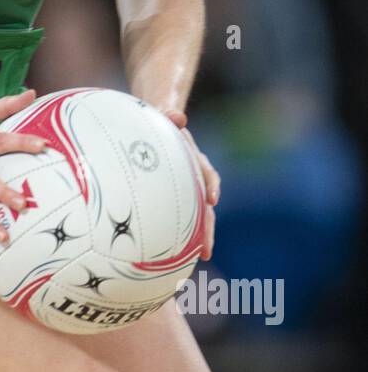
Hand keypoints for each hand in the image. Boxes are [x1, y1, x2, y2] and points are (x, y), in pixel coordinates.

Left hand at [164, 109, 218, 261]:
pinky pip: (180, 216)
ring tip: (201, 257)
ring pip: (197, 216)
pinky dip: (182, 233)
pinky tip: (173, 253)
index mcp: (193, 159)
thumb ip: (170, 114)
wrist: (159, 120)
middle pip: (205, 205)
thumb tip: (178, 116)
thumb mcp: (165, 115)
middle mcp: (194, 176)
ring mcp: (186, 188)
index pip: (207, 174)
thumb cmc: (160, 120)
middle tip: (207, 251)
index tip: (212, 200)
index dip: (210, 186)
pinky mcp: (176, 196)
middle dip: (207, 228)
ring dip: (200, 237)